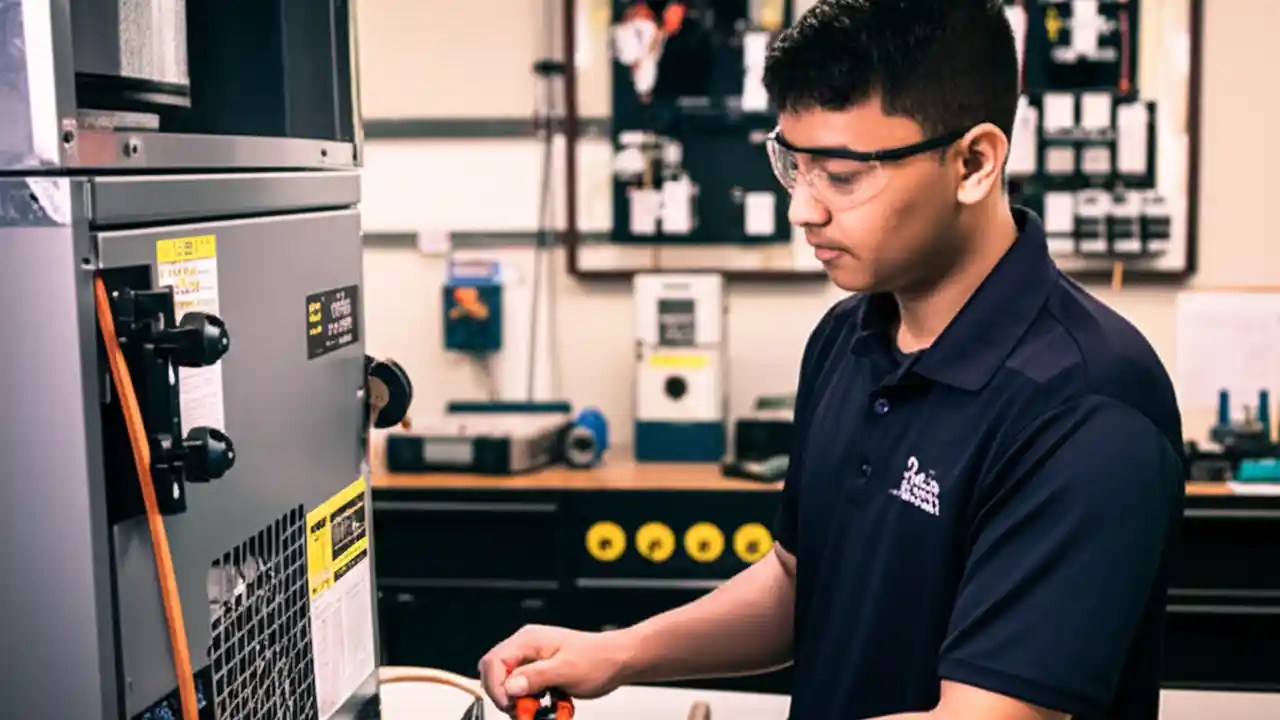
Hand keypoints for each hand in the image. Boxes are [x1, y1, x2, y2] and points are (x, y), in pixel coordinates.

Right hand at [478, 624, 631, 710]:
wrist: (618, 660)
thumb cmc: (598, 660)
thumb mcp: (566, 670)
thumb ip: (535, 677)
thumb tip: (509, 686)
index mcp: (528, 641)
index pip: (493, 662)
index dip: (496, 686)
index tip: (511, 705)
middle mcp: (527, 647)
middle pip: (497, 675)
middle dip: (507, 697)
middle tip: (524, 711)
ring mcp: (533, 659)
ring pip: (510, 685)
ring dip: (523, 702)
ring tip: (541, 710)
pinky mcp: (540, 672)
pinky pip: (525, 690)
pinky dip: (534, 702)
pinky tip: (551, 704)